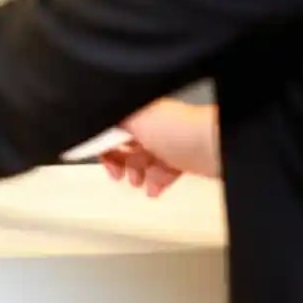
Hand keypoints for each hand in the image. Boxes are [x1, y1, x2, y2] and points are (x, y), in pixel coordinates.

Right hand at [100, 98, 219, 197]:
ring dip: (136, 174)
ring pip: (144, 162)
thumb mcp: (130, 121)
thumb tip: (89, 130)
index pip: (111, 129)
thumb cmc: (178, 128)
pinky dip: (154, 183)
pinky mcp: (181, 161)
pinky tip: (152, 189)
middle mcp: (153, 127)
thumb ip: (107, 124)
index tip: (101, 161)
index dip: (103, 146)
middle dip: (119, 162)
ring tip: (136, 182)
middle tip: (117, 174)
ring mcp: (168, 144)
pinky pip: (162, 173)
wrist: (213, 146)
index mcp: (138, 114)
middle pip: (126, 147)